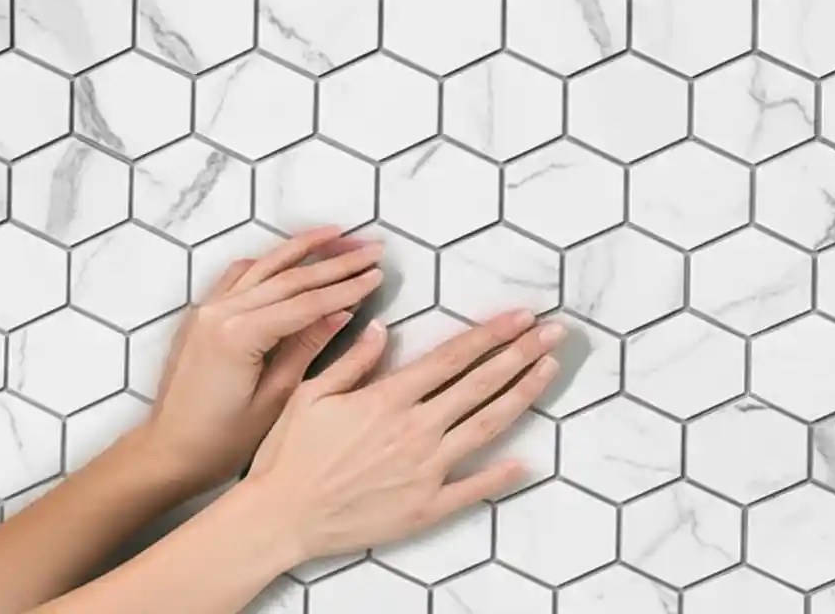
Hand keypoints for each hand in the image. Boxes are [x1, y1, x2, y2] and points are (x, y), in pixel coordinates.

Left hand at [138, 226, 384, 493]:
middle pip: (289, 277)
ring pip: (263, 266)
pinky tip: (289, 256)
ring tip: (337, 232)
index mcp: (240, 336)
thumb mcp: (275, 399)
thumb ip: (307, 348)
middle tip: (372, 247)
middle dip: (335, 261)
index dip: (346, 286)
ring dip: (302, 247)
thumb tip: (343, 312)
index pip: (307, 302)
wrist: (168, 451)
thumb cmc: (222, 440)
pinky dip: (268, 261)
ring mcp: (208, 309)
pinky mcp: (203, 314)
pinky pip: (239, 275)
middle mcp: (221, 312)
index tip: (378, 272)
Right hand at [243, 309, 565, 567]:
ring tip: (549, 370)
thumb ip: (352, 360)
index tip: (521, 317)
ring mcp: (425, 469)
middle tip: (554, 332)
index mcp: (387, 399)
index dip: (491, 333)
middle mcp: (414, 429)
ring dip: (522, 394)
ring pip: (486, 425)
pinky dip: (501, 474)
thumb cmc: (289, 456)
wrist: (280, 517)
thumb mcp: (310, 395)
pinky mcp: (426, 506)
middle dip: (521, 354)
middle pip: (480, 383)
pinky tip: (526, 460)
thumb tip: (382, 328)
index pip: (452, 357)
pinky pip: (473, 488)